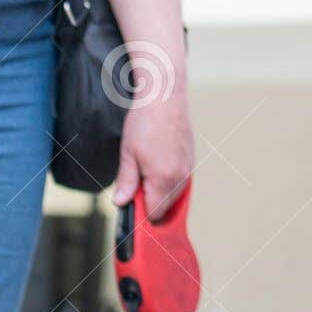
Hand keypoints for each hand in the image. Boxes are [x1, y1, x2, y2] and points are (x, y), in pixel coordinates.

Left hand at [113, 87, 194, 221]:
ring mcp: (188, 168)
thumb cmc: (144, 123)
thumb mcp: (128, 154)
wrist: (165, 96)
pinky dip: (167, 181)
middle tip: (133, 186)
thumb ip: (125, 183)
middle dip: (149, 203)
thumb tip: (121, 203)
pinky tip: (155, 165)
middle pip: (165, 208)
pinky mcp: (191, 160)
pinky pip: (179, 182)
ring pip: (173, 195)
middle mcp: (180, 177)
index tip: (130, 206)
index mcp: (163, 179)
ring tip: (144, 172)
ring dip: (158, 192)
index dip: (140, 214)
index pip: (154, 214)